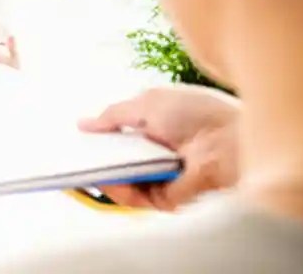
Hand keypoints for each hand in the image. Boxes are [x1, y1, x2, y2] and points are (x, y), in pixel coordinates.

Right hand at [78, 84, 240, 210]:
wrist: (230, 140)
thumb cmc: (198, 114)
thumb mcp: (147, 103)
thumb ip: (114, 114)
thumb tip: (85, 124)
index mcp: (157, 127)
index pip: (121, 136)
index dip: (100, 136)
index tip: (77, 137)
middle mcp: (158, 153)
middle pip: (119, 159)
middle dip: (96, 156)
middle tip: (72, 154)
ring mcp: (161, 177)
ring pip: (123, 180)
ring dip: (103, 173)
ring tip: (83, 166)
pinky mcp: (166, 198)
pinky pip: (135, 197)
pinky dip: (118, 190)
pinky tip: (106, 179)